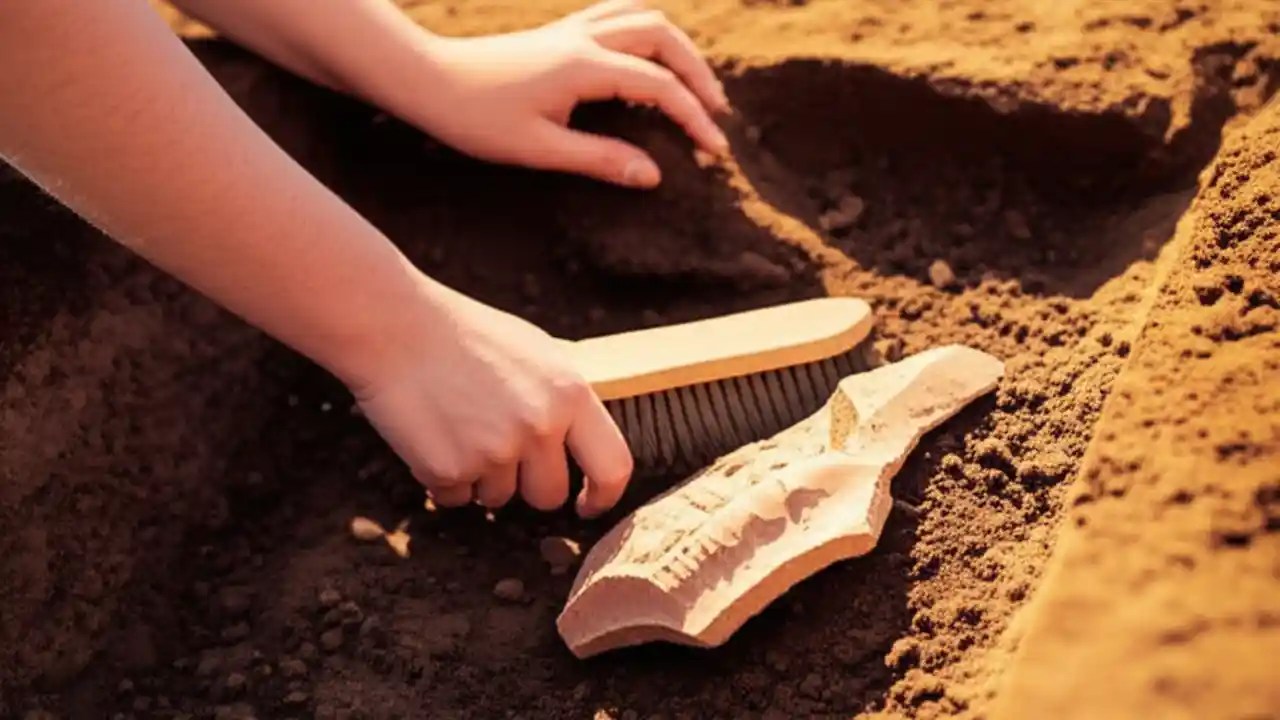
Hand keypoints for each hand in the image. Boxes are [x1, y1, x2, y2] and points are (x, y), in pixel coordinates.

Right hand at [349, 279, 632, 516]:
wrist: (394, 326)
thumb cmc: (465, 335)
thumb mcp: (536, 351)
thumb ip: (565, 397)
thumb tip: (589, 442)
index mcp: (569, 393)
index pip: (613, 466)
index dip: (603, 495)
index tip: (587, 504)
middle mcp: (540, 426)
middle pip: (549, 496)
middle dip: (526, 484)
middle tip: (495, 447)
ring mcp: (494, 451)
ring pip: (498, 498)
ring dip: (479, 477)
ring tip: (457, 425)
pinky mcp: (449, 469)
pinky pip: (456, 498)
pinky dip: (443, 478)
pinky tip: (431, 435)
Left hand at [409, 0, 729, 187]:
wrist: (426, 78)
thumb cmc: (474, 118)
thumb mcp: (538, 149)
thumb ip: (600, 159)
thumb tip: (654, 175)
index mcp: (583, 67)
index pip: (659, 88)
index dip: (693, 119)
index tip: (714, 152)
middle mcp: (583, 38)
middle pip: (664, 37)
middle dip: (698, 73)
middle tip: (716, 114)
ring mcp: (571, 29)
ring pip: (643, 17)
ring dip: (677, 47)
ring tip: (694, 85)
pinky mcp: (559, 32)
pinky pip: (618, 14)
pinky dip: (647, 31)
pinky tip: (650, 59)